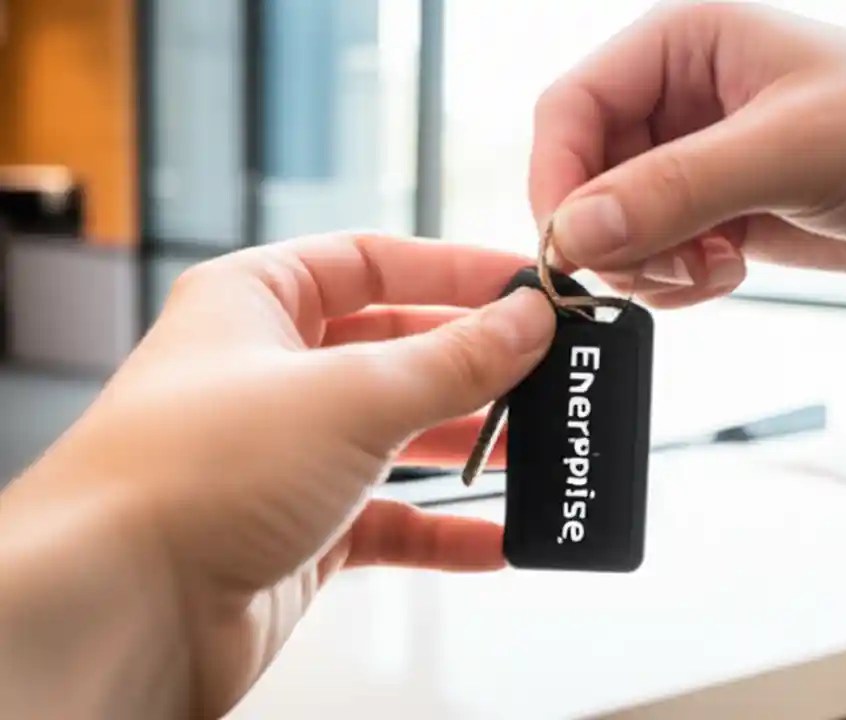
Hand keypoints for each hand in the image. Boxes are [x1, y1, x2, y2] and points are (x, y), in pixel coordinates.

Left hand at [0, 235, 553, 717]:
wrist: (119, 610)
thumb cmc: (192, 475)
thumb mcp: (351, 394)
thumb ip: (453, 359)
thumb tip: (527, 321)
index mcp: (256, 304)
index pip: (373, 262)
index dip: (454, 270)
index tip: (528, 287)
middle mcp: (269, 374)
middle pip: (395, 350)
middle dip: (474, 362)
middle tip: (547, 370)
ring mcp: (283, 456)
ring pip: (397, 436)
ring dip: (466, 445)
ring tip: (534, 449)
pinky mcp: (297, 532)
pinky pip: (389, 522)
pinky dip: (443, 532)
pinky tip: (493, 538)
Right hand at [529, 2, 845, 306]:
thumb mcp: (791, 150)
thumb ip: (678, 188)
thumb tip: (575, 232)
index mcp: (683, 43)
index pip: (571, 108)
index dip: (557, 179)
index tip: (571, 249)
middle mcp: (680, 98)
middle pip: (586, 175)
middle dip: (613, 235)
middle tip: (663, 269)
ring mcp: (699, 159)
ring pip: (617, 226)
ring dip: (648, 265)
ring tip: (713, 267)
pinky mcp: (721, 211)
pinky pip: (657, 256)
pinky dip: (677, 280)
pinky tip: (731, 272)